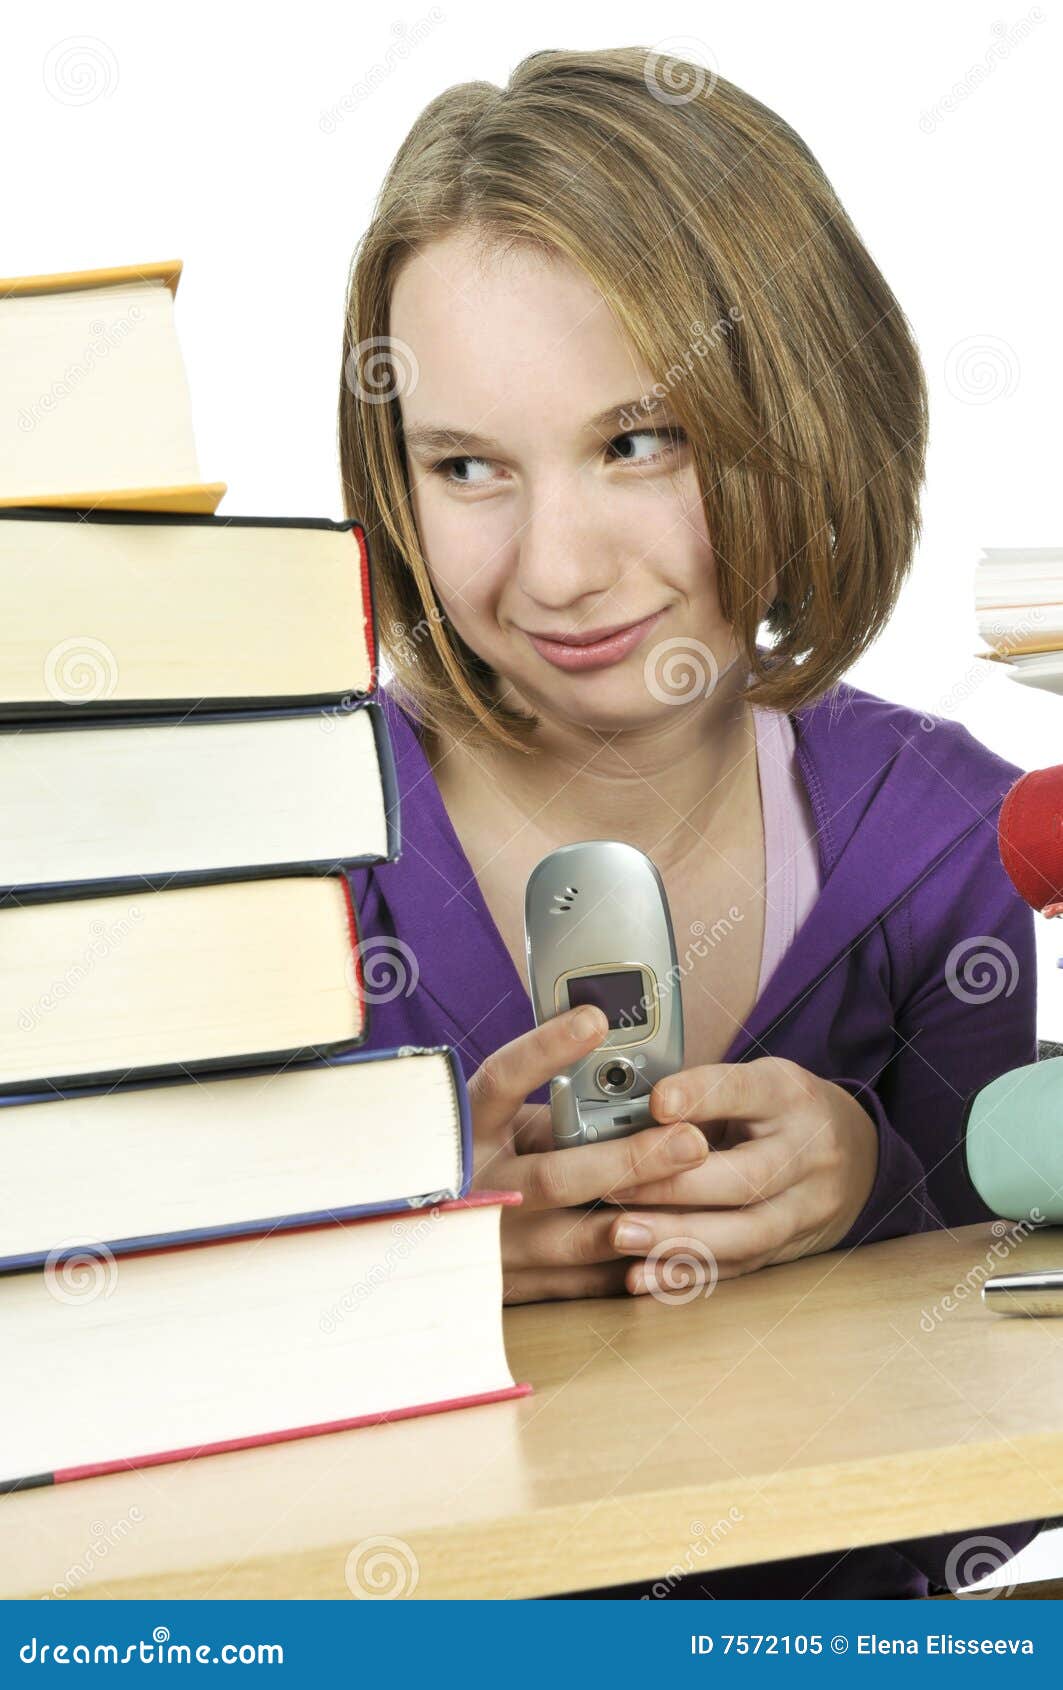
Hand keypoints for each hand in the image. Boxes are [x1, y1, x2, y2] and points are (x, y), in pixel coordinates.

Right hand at [466, 1004, 710, 1303]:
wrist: (409, 1243)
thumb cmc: (480, 1164)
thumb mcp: (500, 1129)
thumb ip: (551, 1116)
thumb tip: (633, 1091)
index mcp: (466, 1131)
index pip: (502, 1081)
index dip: (545, 1050)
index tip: (596, 1019)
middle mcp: (474, 1189)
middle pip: (556, 1176)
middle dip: (631, 1160)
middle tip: (692, 1139)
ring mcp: (491, 1246)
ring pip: (573, 1239)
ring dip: (643, 1219)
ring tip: (695, 1202)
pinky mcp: (512, 1288)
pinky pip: (581, 1283)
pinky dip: (630, 1267)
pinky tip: (678, 1247)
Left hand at [602, 1057, 879, 1294]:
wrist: (858, 1155)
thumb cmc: (781, 1112)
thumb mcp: (754, 1083)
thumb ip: (699, 1097)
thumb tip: (619, 1112)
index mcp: (789, 1096)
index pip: (745, 1091)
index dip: (701, 1096)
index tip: (656, 1102)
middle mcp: (807, 1152)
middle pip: (745, 1176)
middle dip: (673, 1186)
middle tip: (611, 1185)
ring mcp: (805, 1206)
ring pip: (745, 1232)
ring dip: (677, 1238)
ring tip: (619, 1235)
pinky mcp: (790, 1248)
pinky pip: (738, 1267)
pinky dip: (686, 1275)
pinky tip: (639, 1277)